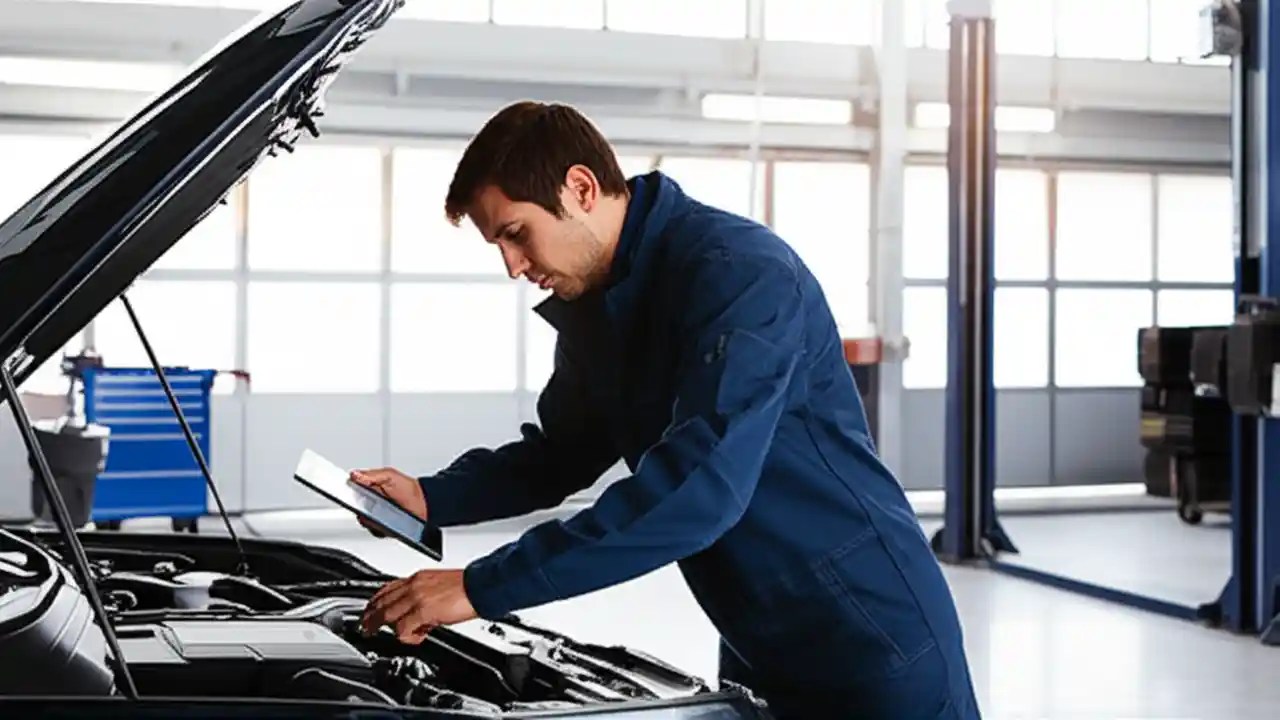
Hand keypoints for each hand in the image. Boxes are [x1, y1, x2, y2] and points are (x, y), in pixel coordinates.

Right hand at [349, 466, 427, 537]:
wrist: (425, 505)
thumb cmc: (408, 489)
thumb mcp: (390, 476)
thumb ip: (372, 475)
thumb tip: (354, 475)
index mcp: (369, 488)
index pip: (350, 491)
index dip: (345, 492)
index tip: (344, 493)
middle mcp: (370, 503)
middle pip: (354, 508)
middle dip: (359, 507)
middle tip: (370, 502)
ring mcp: (375, 517)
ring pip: (363, 521)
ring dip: (370, 518)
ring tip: (382, 513)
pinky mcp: (381, 529)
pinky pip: (373, 531)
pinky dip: (378, 528)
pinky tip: (386, 522)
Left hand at [360, 569, 476, 642]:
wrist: (481, 585)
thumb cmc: (468, 586)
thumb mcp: (440, 586)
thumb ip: (425, 597)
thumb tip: (420, 614)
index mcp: (418, 578)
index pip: (387, 588)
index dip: (375, 601)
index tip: (370, 610)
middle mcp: (414, 585)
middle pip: (381, 602)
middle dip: (370, 617)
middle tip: (366, 628)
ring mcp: (417, 598)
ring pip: (388, 615)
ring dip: (387, 628)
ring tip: (391, 636)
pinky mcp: (424, 611)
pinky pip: (404, 628)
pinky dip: (408, 636)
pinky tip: (417, 637)